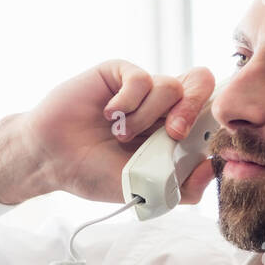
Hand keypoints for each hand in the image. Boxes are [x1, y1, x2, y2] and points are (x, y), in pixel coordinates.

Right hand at [23, 59, 217, 204]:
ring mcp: (141, 88)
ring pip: (171, 87)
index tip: (194, 142)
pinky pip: (141, 78)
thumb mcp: (144, 191)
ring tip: (120, 134)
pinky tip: (109, 116)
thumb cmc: (95, 173)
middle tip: (172, 133)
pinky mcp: (119, 73)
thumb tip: (211, 169)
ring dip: (146, 117)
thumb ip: (182, 189)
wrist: (53, 159)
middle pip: (201, 85)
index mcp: (173, 131)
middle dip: (192, 111)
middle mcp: (161, 106)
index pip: (209, 111)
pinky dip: (128, 102)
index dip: (211, 120)